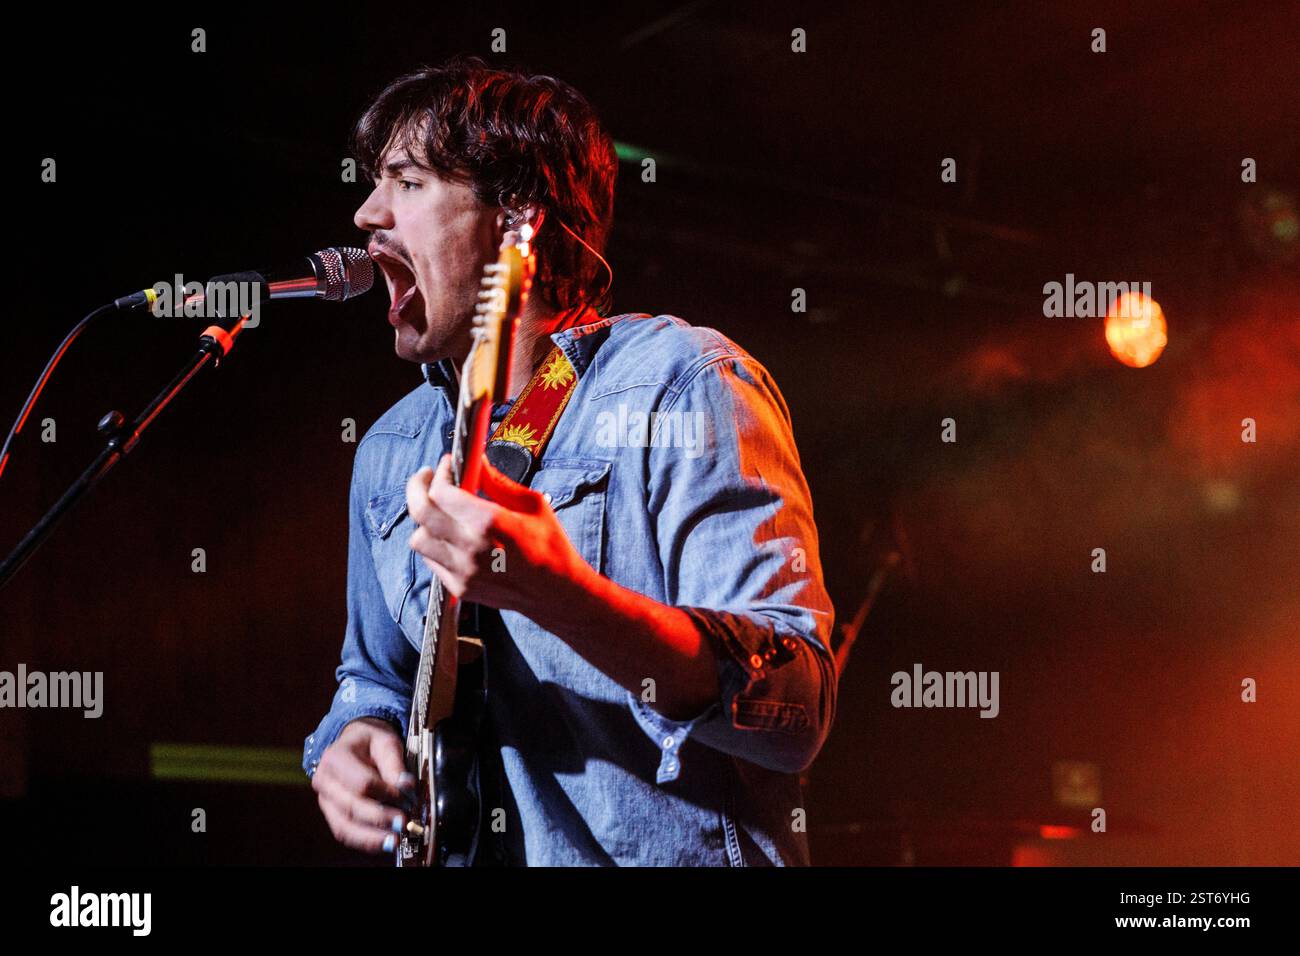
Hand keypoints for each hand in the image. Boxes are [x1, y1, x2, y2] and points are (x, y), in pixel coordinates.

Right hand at [311, 717, 412, 853]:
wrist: (354, 743)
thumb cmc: (370, 742)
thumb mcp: (386, 743)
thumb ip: (395, 765)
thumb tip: (406, 787)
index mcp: (335, 757)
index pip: (361, 783)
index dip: (385, 793)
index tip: (406, 796)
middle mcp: (324, 780)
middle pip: (351, 807)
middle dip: (380, 818)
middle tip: (403, 822)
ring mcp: (325, 800)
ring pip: (344, 826)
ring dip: (371, 837)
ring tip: (394, 841)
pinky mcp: (331, 813)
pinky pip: (345, 832)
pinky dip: (365, 841)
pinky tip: (383, 842)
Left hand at [404, 454, 590, 618]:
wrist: (557, 592)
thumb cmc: (550, 545)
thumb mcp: (531, 504)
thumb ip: (497, 481)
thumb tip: (475, 461)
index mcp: (490, 522)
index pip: (442, 491)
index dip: (441, 473)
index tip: (447, 465)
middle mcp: (471, 547)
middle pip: (420, 512)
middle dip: (418, 488)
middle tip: (426, 478)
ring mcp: (463, 571)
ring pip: (418, 538)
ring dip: (424, 520)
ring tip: (439, 511)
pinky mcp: (460, 588)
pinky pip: (431, 560)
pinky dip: (435, 543)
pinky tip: (449, 535)